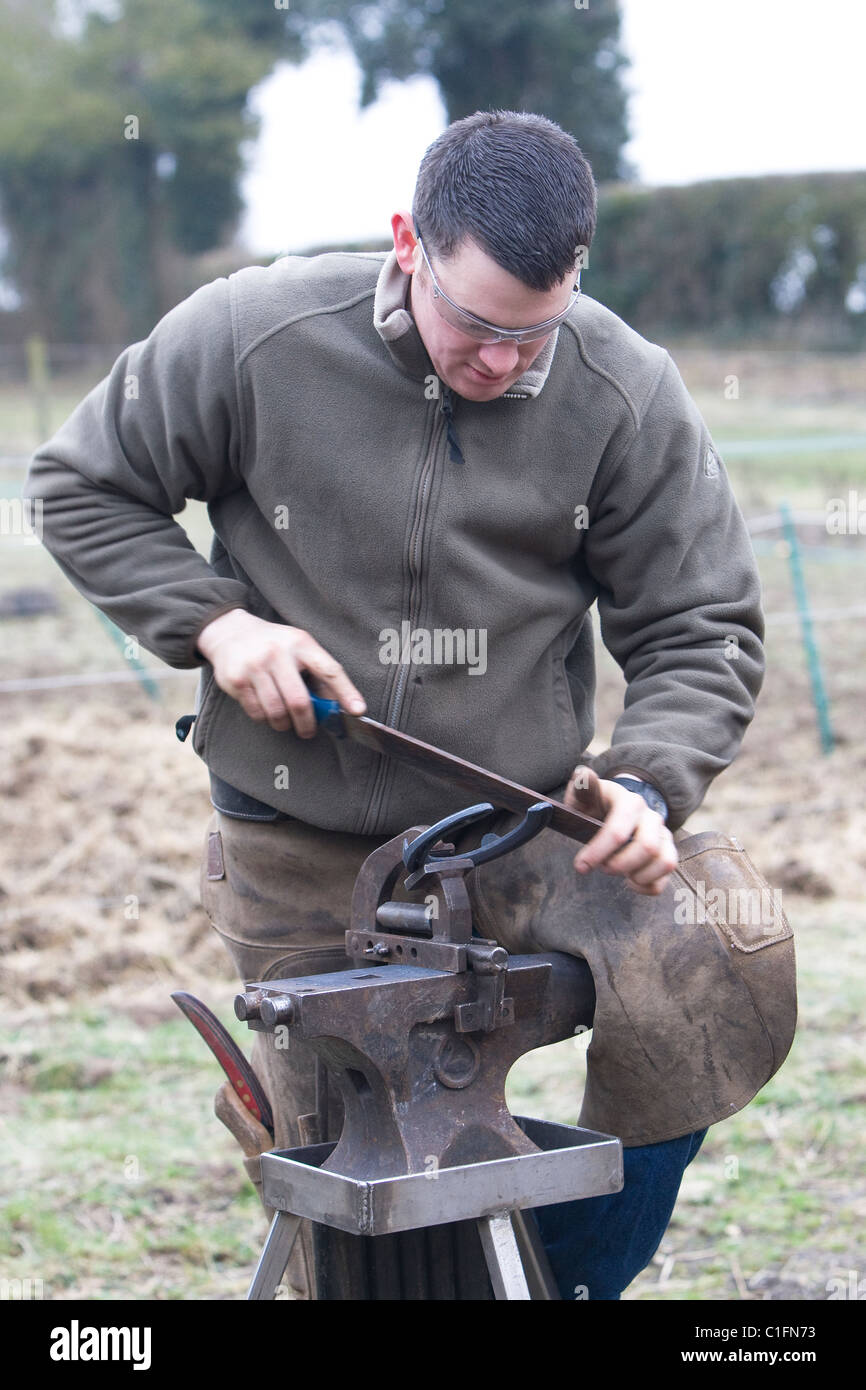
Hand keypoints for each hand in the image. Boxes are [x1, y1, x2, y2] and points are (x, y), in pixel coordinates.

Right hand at [196, 609, 365, 737]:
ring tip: (285, 721)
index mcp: (301, 643)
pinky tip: (265, 710)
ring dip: (284, 724)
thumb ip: (316, 674)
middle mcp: (278, 653)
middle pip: (299, 701)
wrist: (230, 632)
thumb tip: (336, 706)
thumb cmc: (273, 645)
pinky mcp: (236, 680)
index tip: (358, 710)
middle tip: (308, 731)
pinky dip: (264, 718)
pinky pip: (256, 713)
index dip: (346, 692)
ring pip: (276, 711)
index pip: (329, 670)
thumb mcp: (298, 648)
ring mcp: (255, 666)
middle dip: (307, 723)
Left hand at [563, 765, 677, 895]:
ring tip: (619, 874)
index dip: (599, 851)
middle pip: (647, 847)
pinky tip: (630, 882)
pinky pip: (666, 878)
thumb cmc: (594, 806)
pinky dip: (648, 886)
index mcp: (629, 802)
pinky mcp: (666, 854)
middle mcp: (651, 817)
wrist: (612, 810)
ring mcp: (662, 836)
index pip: (619, 830)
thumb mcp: (583, 795)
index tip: (581, 865)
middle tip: (602, 867)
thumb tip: (583, 775)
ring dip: (638, 875)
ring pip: (666, 862)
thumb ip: (582, 786)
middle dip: (620, 864)